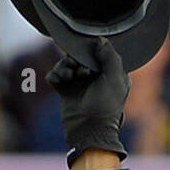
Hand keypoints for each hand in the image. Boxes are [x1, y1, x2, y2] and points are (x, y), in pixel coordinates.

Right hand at [46, 38, 130, 162]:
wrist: (88, 130)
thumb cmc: (106, 106)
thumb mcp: (115, 78)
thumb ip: (110, 56)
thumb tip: (100, 39)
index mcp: (109, 73)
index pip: (97, 52)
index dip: (91, 51)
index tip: (88, 56)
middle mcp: (93, 77)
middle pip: (79, 56)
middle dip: (75, 59)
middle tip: (77, 68)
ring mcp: (78, 84)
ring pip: (65, 64)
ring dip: (64, 66)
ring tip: (68, 75)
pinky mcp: (64, 91)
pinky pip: (55, 75)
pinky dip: (55, 75)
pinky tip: (60, 80)